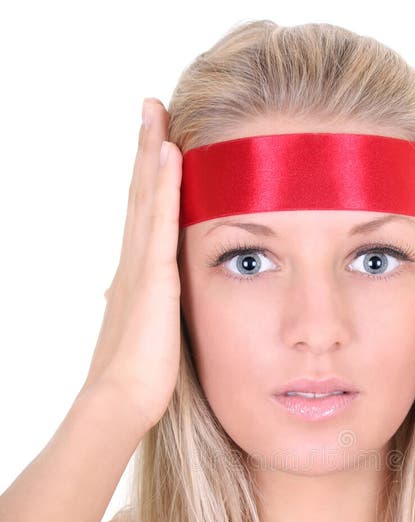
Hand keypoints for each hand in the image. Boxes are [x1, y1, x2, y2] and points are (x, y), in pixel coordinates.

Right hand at [83, 97, 182, 433]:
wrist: (122, 400)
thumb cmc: (138, 378)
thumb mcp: (147, 335)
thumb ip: (146, 310)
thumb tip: (126, 299)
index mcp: (137, 276)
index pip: (143, 215)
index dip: (147, 177)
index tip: (156, 142)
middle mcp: (134, 263)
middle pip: (139, 194)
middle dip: (146, 149)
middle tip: (150, 107)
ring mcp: (141, 267)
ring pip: (145, 197)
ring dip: (151, 151)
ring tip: (155, 110)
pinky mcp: (153, 278)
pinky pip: (159, 221)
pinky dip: (163, 185)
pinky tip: (170, 152)